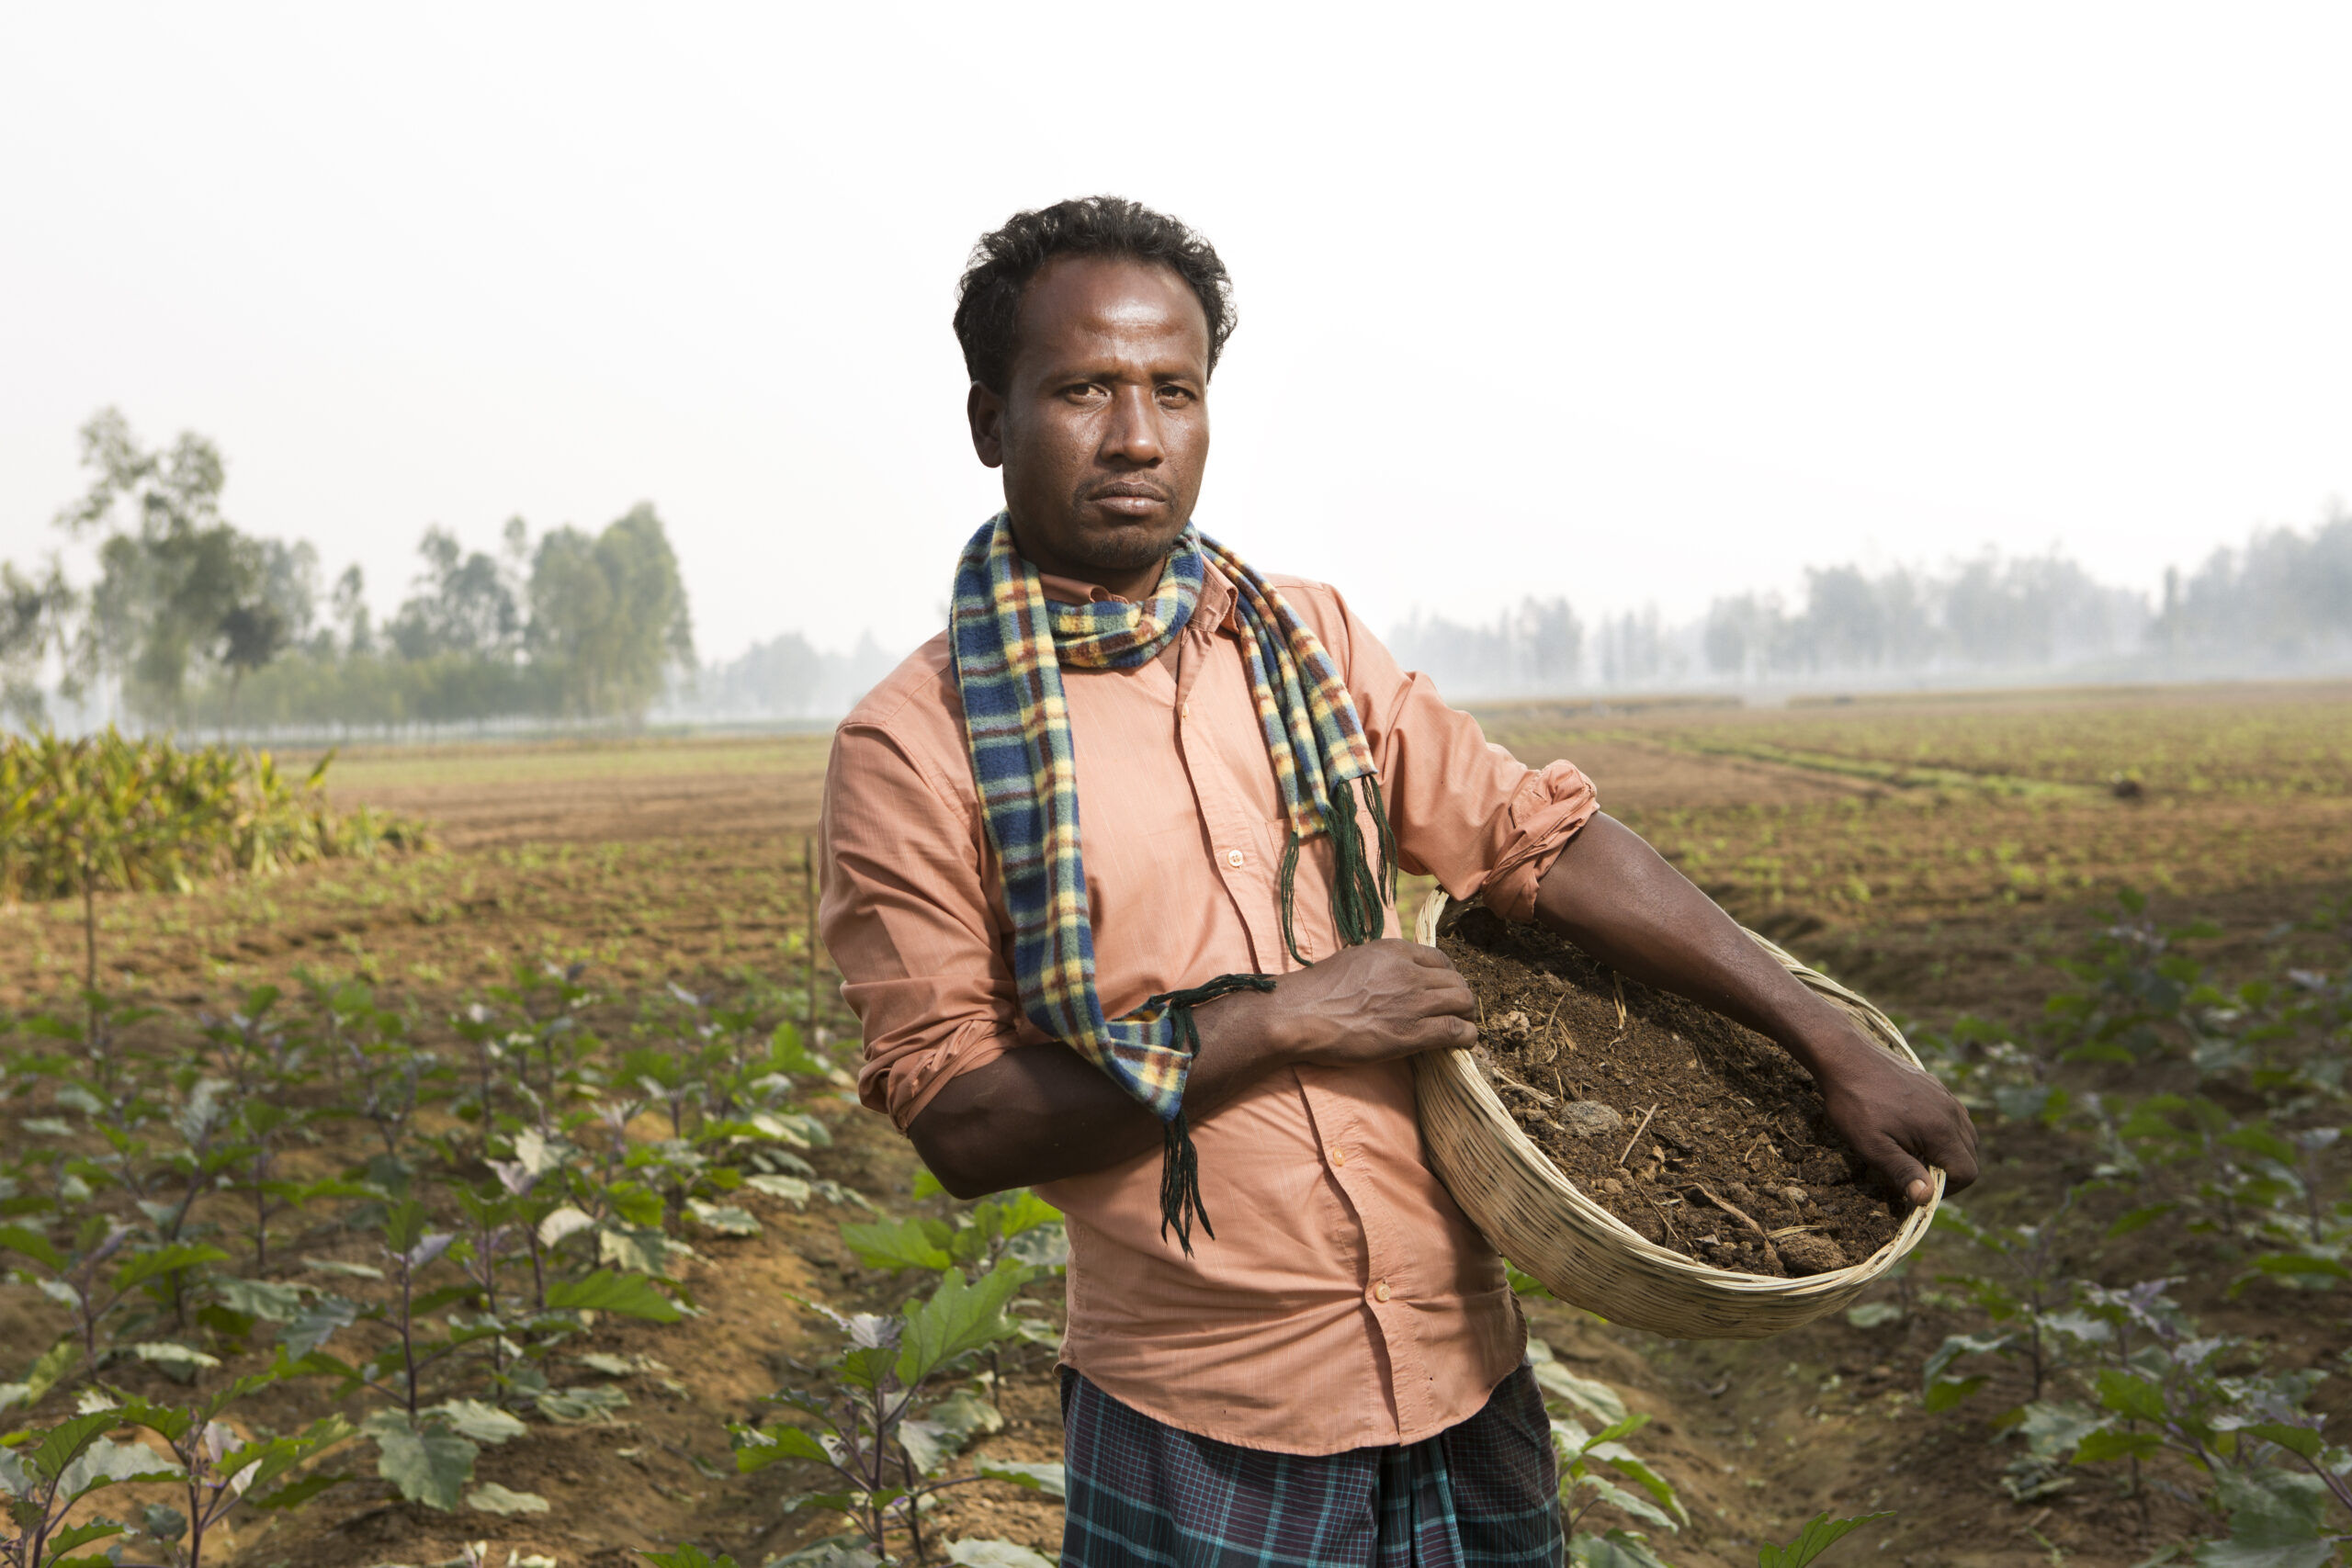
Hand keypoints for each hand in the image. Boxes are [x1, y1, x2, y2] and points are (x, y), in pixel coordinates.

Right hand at [1257, 939, 1477, 1068]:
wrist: (1301, 1015)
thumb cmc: (1317, 991)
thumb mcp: (1354, 959)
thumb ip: (1381, 964)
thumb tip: (1393, 974)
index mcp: (1394, 951)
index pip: (1441, 959)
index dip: (1449, 976)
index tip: (1445, 988)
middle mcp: (1409, 973)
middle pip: (1457, 981)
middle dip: (1461, 997)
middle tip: (1457, 1011)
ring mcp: (1413, 1003)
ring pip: (1463, 1003)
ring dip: (1467, 1016)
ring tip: (1463, 1026)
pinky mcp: (1412, 1033)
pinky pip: (1456, 1031)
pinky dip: (1466, 1037)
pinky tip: (1462, 1043)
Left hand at [1804, 1022, 1980, 1205]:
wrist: (1845, 1057)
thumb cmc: (1855, 1103)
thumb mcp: (1873, 1145)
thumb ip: (1903, 1171)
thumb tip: (1927, 1198)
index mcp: (1941, 1130)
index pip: (1968, 1173)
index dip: (1947, 1190)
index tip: (1918, 1187)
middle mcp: (1951, 1112)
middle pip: (1970, 1155)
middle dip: (1949, 1172)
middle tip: (1915, 1172)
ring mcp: (1945, 1096)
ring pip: (1965, 1135)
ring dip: (1948, 1151)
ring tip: (1915, 1153)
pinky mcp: (1935, 1086)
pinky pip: (1954, 1116)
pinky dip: (1944, 1131)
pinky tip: (1914, 1130)